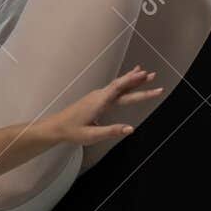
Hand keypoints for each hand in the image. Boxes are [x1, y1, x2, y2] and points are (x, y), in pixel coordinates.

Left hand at [49, 66, 163, 144]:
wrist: (56, 127)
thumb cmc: (72, 131)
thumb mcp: (92, 135)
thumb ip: (112, 131)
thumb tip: (131, 129)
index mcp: (99, 102)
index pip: (118, 88)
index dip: (132, 81)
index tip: (145, 76)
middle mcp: (99, 96)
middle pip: (122, 86)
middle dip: (139, 82)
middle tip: (154, 76)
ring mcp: (98, 96)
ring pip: (118, 85)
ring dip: (132, 80)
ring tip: (147, 74)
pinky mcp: (97, 99)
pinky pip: (114, 88)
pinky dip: (124, 83)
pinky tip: (128, 79)